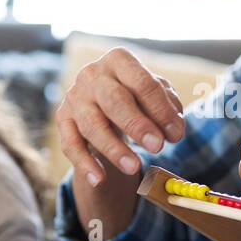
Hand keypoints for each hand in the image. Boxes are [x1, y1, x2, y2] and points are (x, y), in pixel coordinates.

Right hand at [56, 47, 185, 186]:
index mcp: (119, 60)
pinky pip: (71, 144)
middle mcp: (93, 75)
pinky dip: (85, 163)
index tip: (177, 134)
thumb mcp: (154, 94)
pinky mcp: (63, 120)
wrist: (103, 103)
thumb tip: (173, 129)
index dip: (161, 110)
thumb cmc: (135, 96)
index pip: (142, 83)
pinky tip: (100, 180)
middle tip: (157, 146)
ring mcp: (75, 97)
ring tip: (133, 167)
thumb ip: (167, 106)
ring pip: (92, 124)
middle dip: (137, 124)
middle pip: (114, 100)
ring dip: (113, 148)